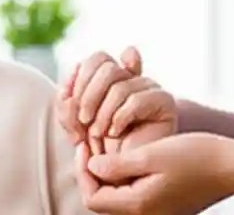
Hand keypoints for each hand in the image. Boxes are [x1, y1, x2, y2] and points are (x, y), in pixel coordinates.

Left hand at [57, 48, 177, 156]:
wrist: (125, 174)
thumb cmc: (101, 148)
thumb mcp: (75, 123)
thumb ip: (69, 99)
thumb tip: (74, 68)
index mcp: (113, 76)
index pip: (98, 59)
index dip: (82, 81)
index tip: (75, 108)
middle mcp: (133, 77)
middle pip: (107, 68)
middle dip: (89, 97)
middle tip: (84, 122)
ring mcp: (149, 87)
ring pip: (119, 87)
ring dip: (102, 114)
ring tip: (99, 134)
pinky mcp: (164, 101)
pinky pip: (136, 100)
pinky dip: (119, 118)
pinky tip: (115, 133)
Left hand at [79, 133, 233, 214]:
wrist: (233, 166)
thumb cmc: (195, 156)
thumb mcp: (151, 154)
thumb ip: (117, 164)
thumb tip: (92, 167)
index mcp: (138, 205)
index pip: (93, 197)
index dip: (83, 171)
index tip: (85, 145)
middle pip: (103, 199)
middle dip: (93, 172)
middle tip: (93, 143)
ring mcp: (157, 212)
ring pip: (118, 197)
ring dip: (109, 174)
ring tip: (108, 146)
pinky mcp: (166, 205)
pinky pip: (134, 195)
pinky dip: (125, 177)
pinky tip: (129, 155)